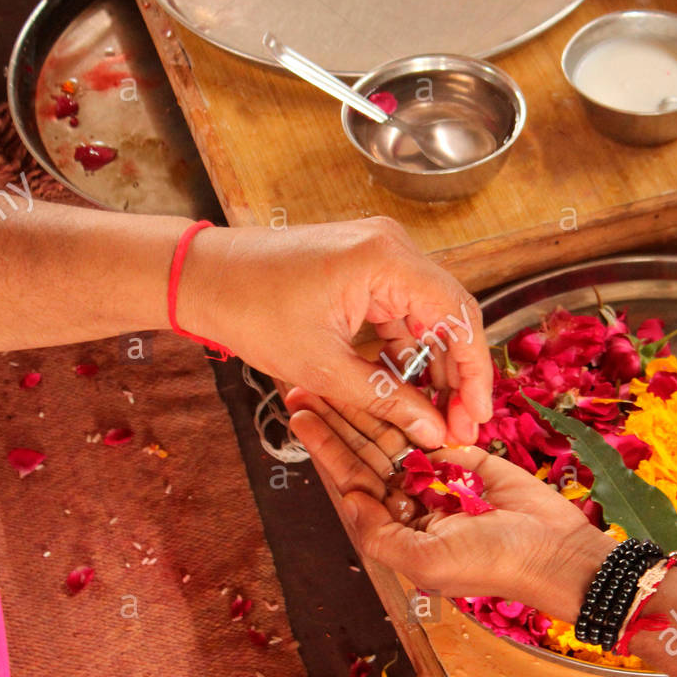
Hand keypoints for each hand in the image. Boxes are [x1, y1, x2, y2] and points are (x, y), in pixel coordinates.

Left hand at [180, 217, 492, 446]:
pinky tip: (407, 389)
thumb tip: (432, 430)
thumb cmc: (249, 309)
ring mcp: (380, 253)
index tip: (476, 417)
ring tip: (435, 415)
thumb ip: (385, 398)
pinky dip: (407, 349)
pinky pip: (402, 310)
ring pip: (428, 316)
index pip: (458, 317)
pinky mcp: (365, 266)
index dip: (474, 373)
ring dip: (434, 365)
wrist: (201, 276)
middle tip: (460, 425)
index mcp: (387, 260)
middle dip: (458, 374)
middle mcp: (393, 247)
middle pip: (450, 314)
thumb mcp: (321, 367)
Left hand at [286, 391, 609, 619]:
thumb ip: (378, 533)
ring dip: (370, 406)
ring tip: (342, 373)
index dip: (326, 448)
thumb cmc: (493, 564)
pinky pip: (434, 427)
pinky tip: (392, 379)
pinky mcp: (469, 457)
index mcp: (396, 528)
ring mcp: (440, 476)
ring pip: (396, 434)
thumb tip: (346, 496)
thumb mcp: (424, 561)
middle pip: (367, 452)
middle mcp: (413, 500)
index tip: (302, 412)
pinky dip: (415, 404)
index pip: (352, 481)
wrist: (556, 551)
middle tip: (310, 383)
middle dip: (339, 419)